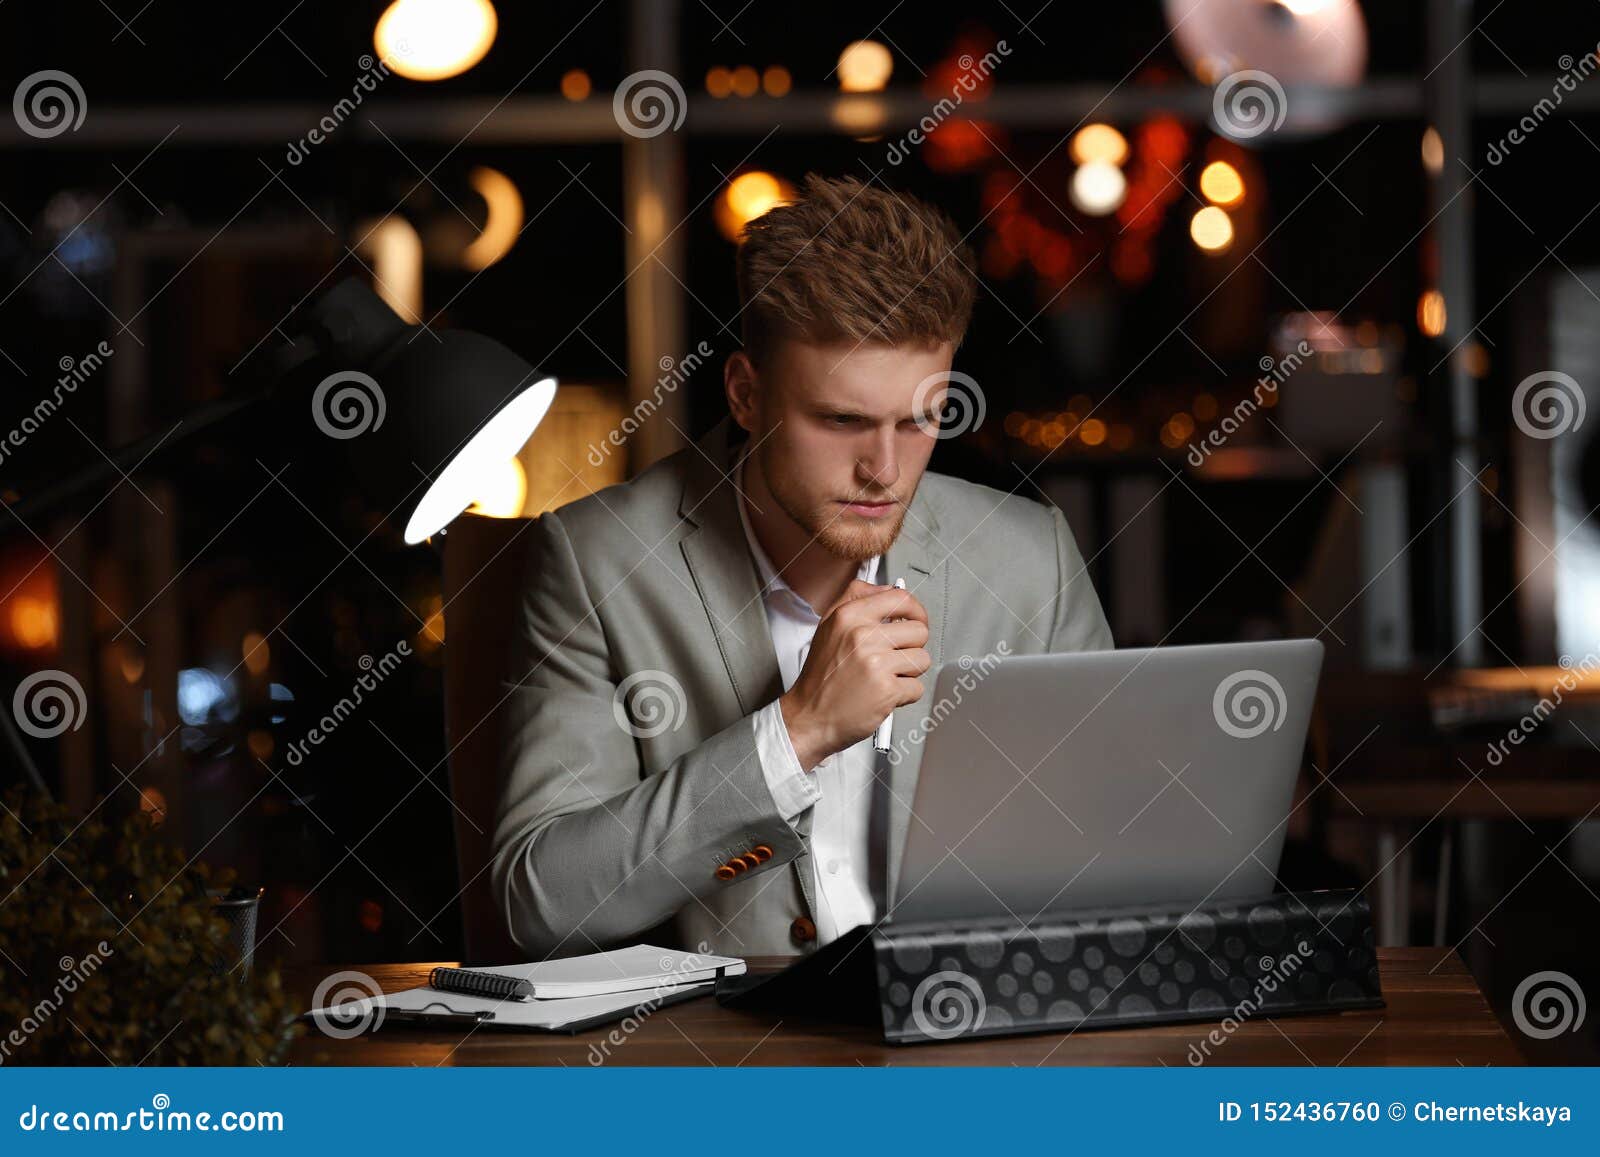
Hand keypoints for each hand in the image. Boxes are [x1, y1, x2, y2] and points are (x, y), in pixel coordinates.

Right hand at [779, 579, 930, 770]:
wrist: (809, 717)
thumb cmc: (820, 677)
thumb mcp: (828, 627)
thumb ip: (855, 599)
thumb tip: (887, 588)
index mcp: (849, 616)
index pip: (900, 598)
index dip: (915, 611)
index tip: (916, 620)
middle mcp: (863, 636)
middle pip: (919, 631)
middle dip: (912, 647)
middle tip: (895, 657)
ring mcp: (876, 663)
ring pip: (922, 659)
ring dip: (909, 672)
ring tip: (886, 677)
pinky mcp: (887, 690)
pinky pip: (917, 687)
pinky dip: (905, 695)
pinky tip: (884, 694)